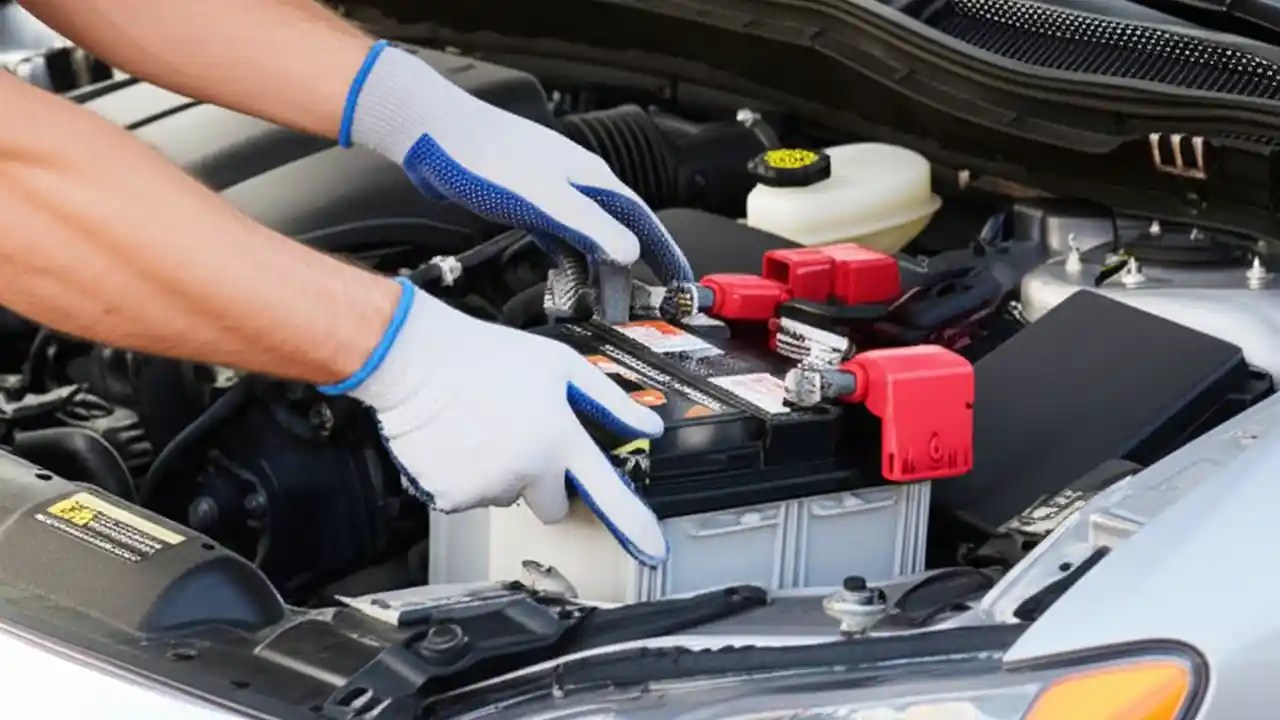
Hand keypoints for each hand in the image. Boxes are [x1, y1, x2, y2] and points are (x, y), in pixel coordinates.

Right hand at [321, 279, 668, 565]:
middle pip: (551, 504)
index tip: (655, 549)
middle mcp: (525, 470)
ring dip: (501, 474)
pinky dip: (466, 479)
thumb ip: (608, 400)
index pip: (605, 492)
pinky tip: (458, 441)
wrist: (415, 359)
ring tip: (482, 428)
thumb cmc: (486, 357)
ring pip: (507, 497)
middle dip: (544, 482)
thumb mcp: (560, 364)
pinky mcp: (450, 498)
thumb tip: (646, 425)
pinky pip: (470, 498)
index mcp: (557, 439)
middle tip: (523, 440)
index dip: (634, 525)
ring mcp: (485, 488)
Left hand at [341, 40, 693, 284]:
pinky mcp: (524, 204)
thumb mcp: (548, 200)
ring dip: (594, 273)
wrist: (436, 137)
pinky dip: (564, 264)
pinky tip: (560, 283)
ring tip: (600, 306)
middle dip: (631, 272)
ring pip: (586, 241)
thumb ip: (592, 227)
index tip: (683, 282)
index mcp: (592, 180)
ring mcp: (551, 194)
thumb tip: (629, 252)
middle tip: (640, 307)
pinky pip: (557, 242)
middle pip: (617, 234)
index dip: (666, 254)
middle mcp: (577, 186)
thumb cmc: (487, 157)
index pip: (644, 222)